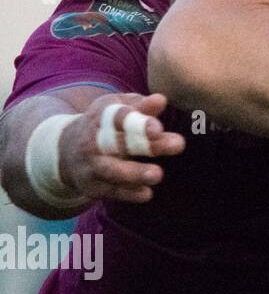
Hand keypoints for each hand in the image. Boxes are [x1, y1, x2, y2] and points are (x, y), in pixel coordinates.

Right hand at [59, 93, 185, 203]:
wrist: (66, 151)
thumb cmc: (106, 125)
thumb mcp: (119, 108)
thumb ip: (141, 105)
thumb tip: (161, 100)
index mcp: (102, 116)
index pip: (118, 116)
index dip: (138, 121)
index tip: (158, 127)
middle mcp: (94, 140)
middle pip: (121, 142)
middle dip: (148, 145)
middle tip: (178, 144)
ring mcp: (92, 164)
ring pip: (112, 170)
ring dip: (135, 173)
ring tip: (158, 174)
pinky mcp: (92, 185)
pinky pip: (110, 191)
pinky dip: (128, 193)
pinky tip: (147, 193)